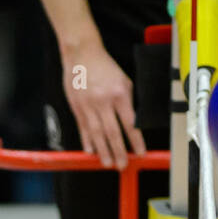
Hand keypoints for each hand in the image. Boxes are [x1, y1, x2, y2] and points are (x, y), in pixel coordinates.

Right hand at [61, 41, 145, 169]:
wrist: (81, 52)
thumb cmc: (105, 67)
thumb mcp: (123, 80)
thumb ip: (127, 101)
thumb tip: (133, 124)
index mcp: (118, 93)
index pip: (130, 123)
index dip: (135, 141)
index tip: (140, 153)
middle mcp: (103, 101)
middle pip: (112, 132)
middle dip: (118, 152)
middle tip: (122, 165)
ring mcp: (88, 105)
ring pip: (97, 133)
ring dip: (103, 151)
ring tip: (107, 164)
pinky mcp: (77, 107)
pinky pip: (83, 128)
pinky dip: (87, 141)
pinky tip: (91, 152)